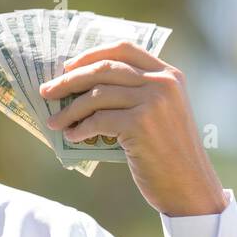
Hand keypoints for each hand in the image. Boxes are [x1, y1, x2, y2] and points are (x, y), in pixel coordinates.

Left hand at [38, 40, 227, 216]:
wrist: (190, 186)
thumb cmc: (169, 153)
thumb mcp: (161, 113)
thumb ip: (136, 93)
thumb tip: (84, 85)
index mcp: (168, 75)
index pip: (123, 50)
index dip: (91, 55)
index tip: (68, 66)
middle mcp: (163, 83)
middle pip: (104, 69)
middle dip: (70, 80)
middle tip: (47, 92)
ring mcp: (153, 102)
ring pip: (97, 95)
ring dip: (69, 110)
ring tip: (54, 122)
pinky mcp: (141, 124)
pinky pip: (98, 120)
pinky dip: (80, 128)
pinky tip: (71, 136)